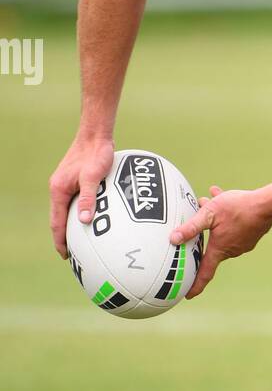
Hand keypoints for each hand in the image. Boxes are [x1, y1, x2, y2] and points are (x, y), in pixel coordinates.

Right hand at [49, 133, 114, 257]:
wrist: (96, 134)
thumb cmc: (96, 153)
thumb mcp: (93, 176)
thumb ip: (89, 198)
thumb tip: (84, 220)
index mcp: (58, 190)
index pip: (56, 222)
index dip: (60, 240)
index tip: (65, 256)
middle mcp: (59, 188)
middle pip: (59, 219)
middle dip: (64, 237)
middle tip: (73, 255)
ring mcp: (66, 184)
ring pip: (66, 211)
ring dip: (71, 226)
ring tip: (80, 243)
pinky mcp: (75, 181)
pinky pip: (75, 202)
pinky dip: (79, 214)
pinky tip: (91, 220)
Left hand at [169, 185, 271, 300]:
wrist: (267, 205)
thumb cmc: (238, 209)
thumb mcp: (209, 213)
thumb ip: (191, 227)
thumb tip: (174, 238)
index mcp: (220, 249)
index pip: (206, 273)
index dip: (196, 285)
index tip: (188, 295)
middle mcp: (231, 250)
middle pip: (212, 247)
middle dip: (203, 236)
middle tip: (196, 222)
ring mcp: (243, 244)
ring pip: (223, 235)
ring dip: (214, 223)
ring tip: (209, 202)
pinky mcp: (251, 236)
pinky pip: (234, 229)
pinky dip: (226, 219)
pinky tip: (224, 201)